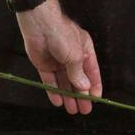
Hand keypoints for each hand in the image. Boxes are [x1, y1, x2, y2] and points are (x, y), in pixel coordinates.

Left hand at [16, 0, 102, 114]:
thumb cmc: (62, 34)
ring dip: (68, 96)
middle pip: (78, 79)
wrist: (39, 24)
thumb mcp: (75, 56)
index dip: (94, 86)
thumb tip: (84, 89)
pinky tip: (58, 101)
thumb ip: (78, 74)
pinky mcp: (44, 64)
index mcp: (85, 50)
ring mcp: (57, 61)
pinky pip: (50, 80)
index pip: (92, 72)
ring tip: (72, 110)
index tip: (95, 99)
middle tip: (84, 110)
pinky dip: (54, 91)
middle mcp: (72, 57)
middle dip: (81, 95)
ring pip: (64, 82)